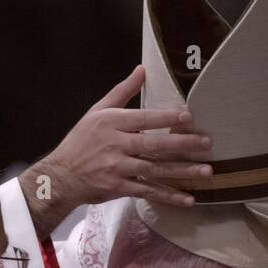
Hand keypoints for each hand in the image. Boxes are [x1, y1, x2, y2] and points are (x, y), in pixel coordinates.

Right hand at [21, 65, 213, 236]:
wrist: (61, 176)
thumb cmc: (81, 141)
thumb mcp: (97, 111)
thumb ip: (122, 92)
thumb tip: (142, 69)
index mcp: (111, 123)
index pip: (143, 119)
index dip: (165, 117)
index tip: (188, 116)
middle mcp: (115, 145)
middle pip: (153, 144)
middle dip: (182, 144)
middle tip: (207, 144)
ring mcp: (118, 168)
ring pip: (155, 169)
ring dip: (182, 171)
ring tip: (206, 171)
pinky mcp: (119, 188)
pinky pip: (148, 192)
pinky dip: (168, 196)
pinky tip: (188, 198)